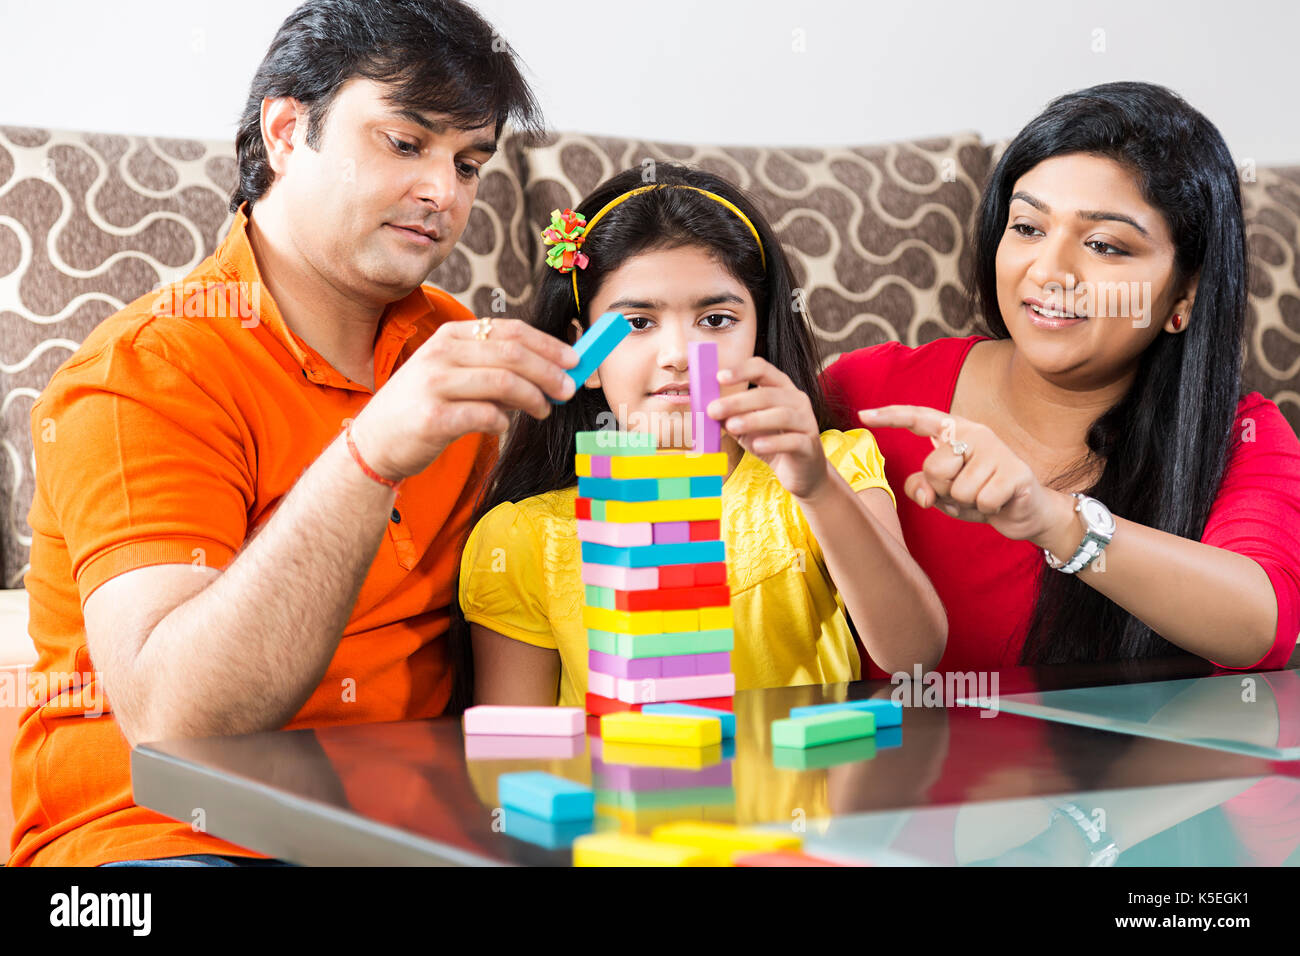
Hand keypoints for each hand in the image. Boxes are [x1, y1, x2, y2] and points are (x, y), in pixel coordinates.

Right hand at [351, 318, 577, 480]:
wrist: (373, 442)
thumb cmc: (422, 408)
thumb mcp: (452, 375)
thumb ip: (492, 369)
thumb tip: (549, 373)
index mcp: (450, 338)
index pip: (509, 330)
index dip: (547, 344)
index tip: (574, 360)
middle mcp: (441, 354)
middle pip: (512, 354)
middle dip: (549, 371)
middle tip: (568, 389)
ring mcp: (434, 385)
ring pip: (503, 382)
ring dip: (533, 398)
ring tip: (543, 410)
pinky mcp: (432, 418)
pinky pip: (484, 415)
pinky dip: (502, 421)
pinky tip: (502, 426)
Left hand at [707, 356, 827, 498]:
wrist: (801, 471)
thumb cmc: (771, 442)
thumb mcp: (745, 428)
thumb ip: (728, 416)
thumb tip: (705, 409)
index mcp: (780, 388)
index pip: (762, 368)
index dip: (741, 370)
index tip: (718, 377)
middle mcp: (796, 400)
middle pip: (768, 394)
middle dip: (738, 401)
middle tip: (713, 410)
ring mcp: (806, 422)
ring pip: (782, 415)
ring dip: (753, 419)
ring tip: (731, 426)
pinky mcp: (809, 445)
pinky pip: (792, 441)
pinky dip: (774, 442)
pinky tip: (757, 446)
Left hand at [858, 405, 1077, 549]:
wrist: (1025, 511)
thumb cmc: (979, 496)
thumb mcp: (943, 494)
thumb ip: (922, 488)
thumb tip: (923, 495)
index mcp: (956, 432)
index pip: (920, 418)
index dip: (891, 416)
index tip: (862, 415)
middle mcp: (977, 433)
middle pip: (933, 467)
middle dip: (944, 490)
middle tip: (965, 492)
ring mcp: (998, 451)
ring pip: (957, 488)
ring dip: (967, 503)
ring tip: (983, 496)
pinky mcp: (1016, 472)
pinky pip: (981, 500)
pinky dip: (986, 510)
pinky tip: (999, 502)